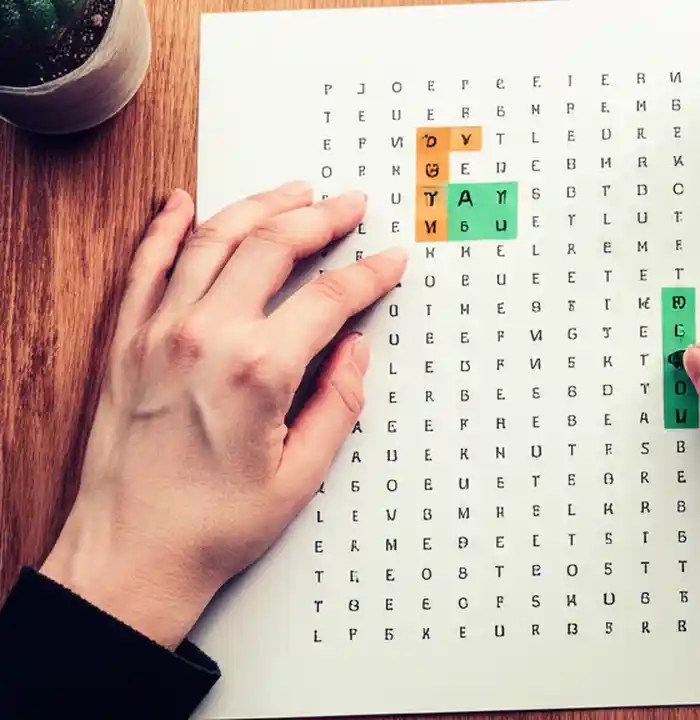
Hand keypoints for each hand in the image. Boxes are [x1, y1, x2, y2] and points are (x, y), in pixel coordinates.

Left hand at [41, 182, 406, 648]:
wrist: (129, 556)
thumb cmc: (211, 527)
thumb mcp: (300, 475)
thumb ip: (337, 402)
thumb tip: (353, 348)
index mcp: (258, 372)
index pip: (329, 297)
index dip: (369, 272)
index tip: (390, 260)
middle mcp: (206, 338)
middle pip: (272, 246)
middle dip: (320, 217)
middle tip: (348, 205)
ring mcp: (160, 333)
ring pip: (213, 239)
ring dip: (258, 207)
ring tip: (292, 192)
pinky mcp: (127, 342)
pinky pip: (146, 264)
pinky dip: (165, 226)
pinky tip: (183, 202)